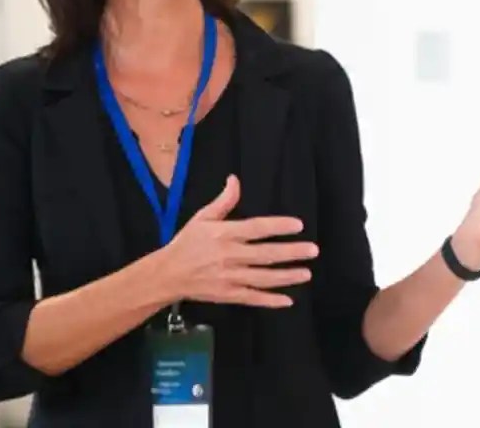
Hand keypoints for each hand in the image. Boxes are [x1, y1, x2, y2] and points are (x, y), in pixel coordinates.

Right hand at [157, 175, 318, 307]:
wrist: (166, 274)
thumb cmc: (187, 243)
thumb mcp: (202, 218)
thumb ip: (223, 202)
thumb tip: (235, 179)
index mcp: (224, 234)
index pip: (256, 228)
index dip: (278, 226)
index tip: (298, 225)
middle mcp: (228, 255)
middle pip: (265, 254)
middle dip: (291, 252)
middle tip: (313, 250)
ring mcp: (229, 277)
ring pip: (262, 277)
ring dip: (286, 276)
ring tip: (306, 273)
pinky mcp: (227, 295)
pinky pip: (252, 298)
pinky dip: (269, 300)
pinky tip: (287, 300)